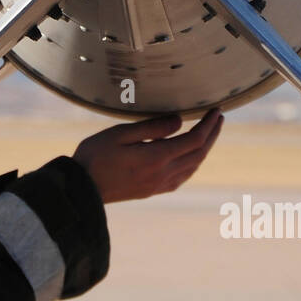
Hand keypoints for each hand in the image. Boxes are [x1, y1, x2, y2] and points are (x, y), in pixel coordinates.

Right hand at [73, 109, 223, 204]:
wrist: (81, 189)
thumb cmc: (96, 156)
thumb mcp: (120, 134)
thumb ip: (152, 127)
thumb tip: (179, 121)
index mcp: (156, 157)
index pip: (194, 140)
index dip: (208, 125)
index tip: (215, 110)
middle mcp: (162, 173)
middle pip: (199, 154)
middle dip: (212, 135)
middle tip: (218, 118)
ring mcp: (158, 184)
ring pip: (192, 167)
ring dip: (204, 149)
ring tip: (208, 134)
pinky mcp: (152, 190)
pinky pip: (182, 177)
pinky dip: (193, 163)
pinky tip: (190, 157)